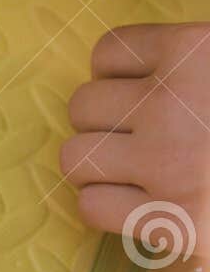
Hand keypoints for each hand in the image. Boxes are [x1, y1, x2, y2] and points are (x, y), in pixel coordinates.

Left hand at [62, 23, 209, 237]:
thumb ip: (193, 60)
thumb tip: (152, 64)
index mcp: (197, 51)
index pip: (108, 51)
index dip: (121, 72)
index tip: (144, 87)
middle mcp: (173, 104)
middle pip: (81, 106)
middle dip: (104, 120)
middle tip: (137, 132)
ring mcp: (167, 164)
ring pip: (74, 157)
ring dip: (96, 163)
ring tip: (131, 166)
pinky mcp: (169, 220)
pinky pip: (90, 207)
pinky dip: (105, 205)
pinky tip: (136, 200)